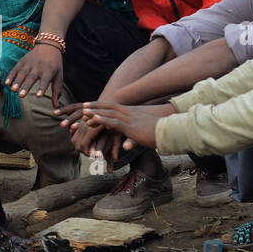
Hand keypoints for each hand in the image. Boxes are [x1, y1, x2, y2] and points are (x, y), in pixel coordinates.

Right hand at [5, 43, 63, 107]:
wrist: (48, 45)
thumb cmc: (55, 65)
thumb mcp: (59, 76)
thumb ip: (57, 91)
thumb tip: (56, 107)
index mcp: (49, 71)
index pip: (45, 81)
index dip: (42, 88)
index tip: (38, 96)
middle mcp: (38, 67)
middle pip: (31, 78)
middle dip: (26, 87)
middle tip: (21, 96)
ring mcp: (29, 63)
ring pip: (22, 74)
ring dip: (17, 82)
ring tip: (13, 90)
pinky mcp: (22, 61)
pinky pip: (15, 69)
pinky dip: (10, 76)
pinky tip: (6, 83)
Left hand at [56, 101, 173, 153]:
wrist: (172, 130)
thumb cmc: (162, 132)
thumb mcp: (145, 132)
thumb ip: (133, 137)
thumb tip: (127, 144)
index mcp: (131, 113)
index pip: (113, 107)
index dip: (100, 107)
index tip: (89, 107)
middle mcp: (129, 113)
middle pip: (107, 107)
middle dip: (94, 107)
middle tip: (80, 107)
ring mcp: (129, 119)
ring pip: (107, 113)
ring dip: (93, 112)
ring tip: (81, 113)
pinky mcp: (130, 126)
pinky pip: (113, 122)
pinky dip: (101, 119)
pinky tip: (91, 119)